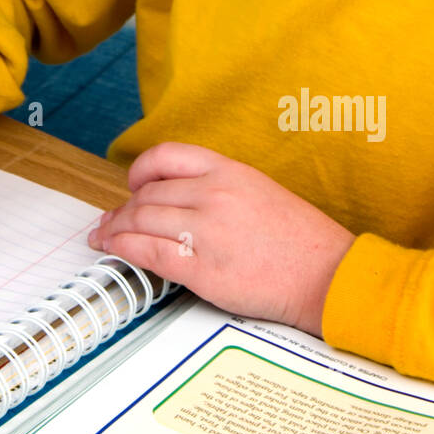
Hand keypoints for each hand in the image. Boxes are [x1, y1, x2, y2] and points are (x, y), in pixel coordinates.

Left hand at [87, 143, 355, 336]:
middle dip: (122, 209)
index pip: (166, 157)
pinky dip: (124, 249)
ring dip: (115, 229)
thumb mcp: (259, 191)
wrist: (328, 276)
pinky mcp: (203, 269)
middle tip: (112, 221)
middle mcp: (214, 194)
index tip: (131, 185)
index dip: (140, 171)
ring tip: (105, 238)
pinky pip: (149, 252)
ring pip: (142, 221)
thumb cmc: (300, 240)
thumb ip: (219, 188)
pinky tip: (116, 251)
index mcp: (229, 171)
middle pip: (148, 194)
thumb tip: (177, 198)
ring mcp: (207, 231)